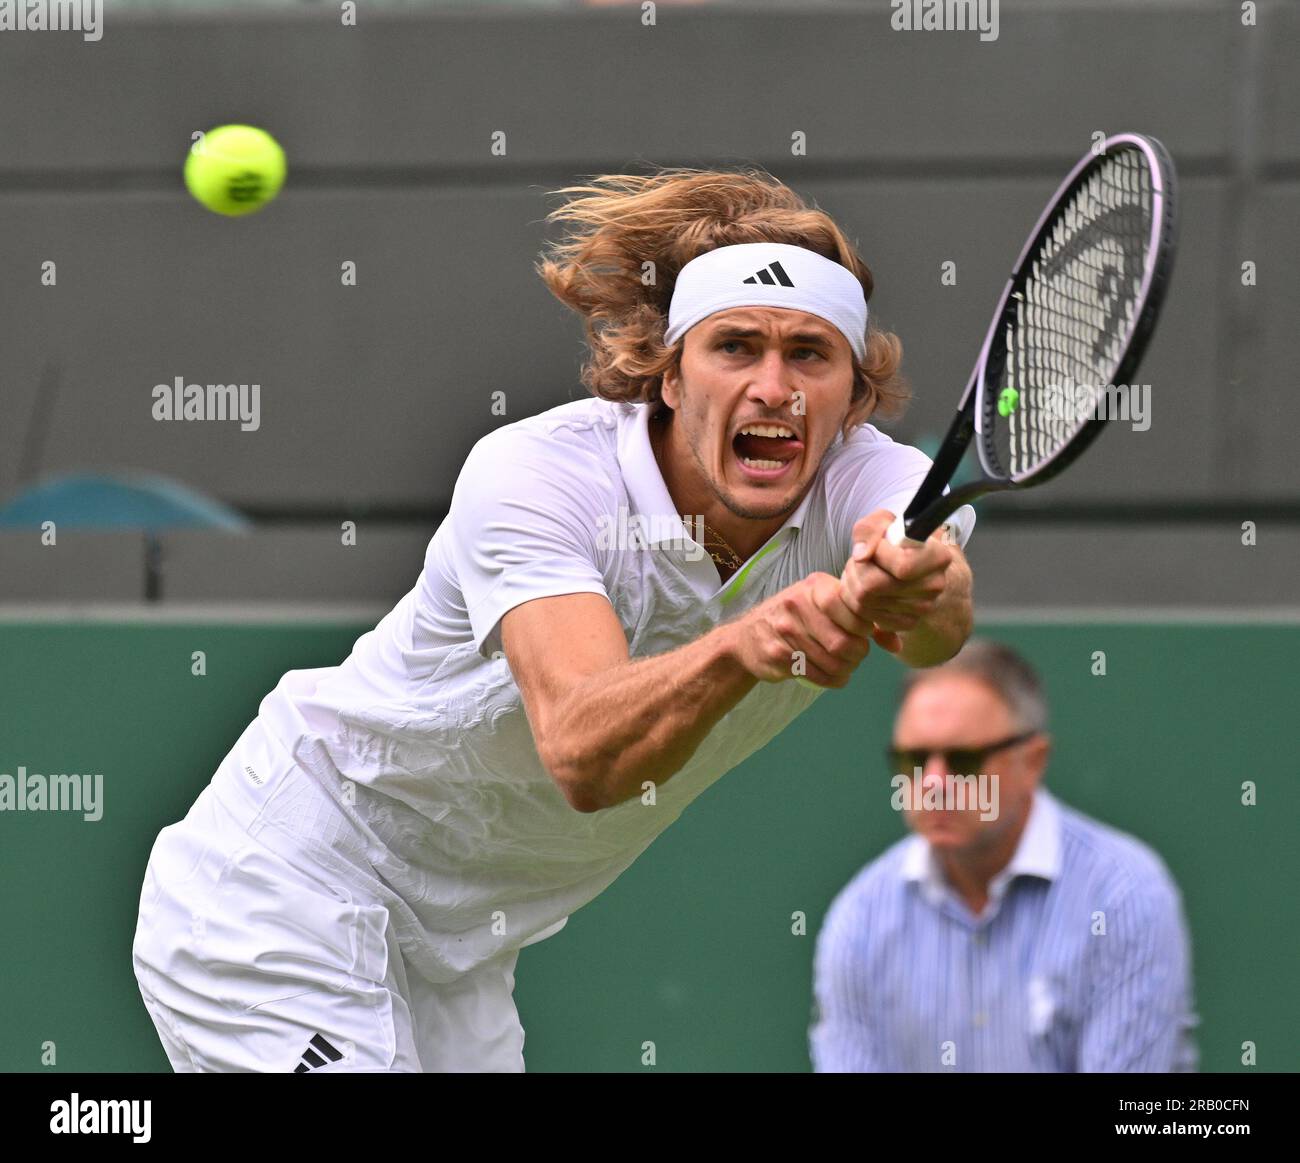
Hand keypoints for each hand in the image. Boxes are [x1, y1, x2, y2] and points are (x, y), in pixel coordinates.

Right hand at [729, 572, 876, 687]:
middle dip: (857, 655)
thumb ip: (860, 620)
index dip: (864, 627)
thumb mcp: (824, 608)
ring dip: (846, 671)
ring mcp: (784, 630)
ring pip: (832, 661)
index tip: (863, 634)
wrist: (747, 638)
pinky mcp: (777, 655)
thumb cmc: (797, 620)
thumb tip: (897, 644)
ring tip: (845, 668)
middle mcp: (797, 604)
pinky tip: (832, 677)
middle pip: (844, 641)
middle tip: (856, 656)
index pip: (851, 606)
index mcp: (814, 587)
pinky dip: (831, 681)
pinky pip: (816, 675)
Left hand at [839, 510, 953, 647]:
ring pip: (864, 602)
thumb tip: (861, 556)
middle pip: (874, 586)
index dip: (878, 554)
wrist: (905, 564)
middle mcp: (935, 585)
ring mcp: (922, 608)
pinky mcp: (907, 623)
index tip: (876, 546)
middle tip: (857, 562)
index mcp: (938, 557)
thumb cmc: (894, 540)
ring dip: (852, 585)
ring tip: (860, 573)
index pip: (902, 565)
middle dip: (855, 571)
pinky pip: (867, 617)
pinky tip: (865, 590)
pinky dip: (856, 603)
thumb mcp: (884, 522)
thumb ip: (870, 529)